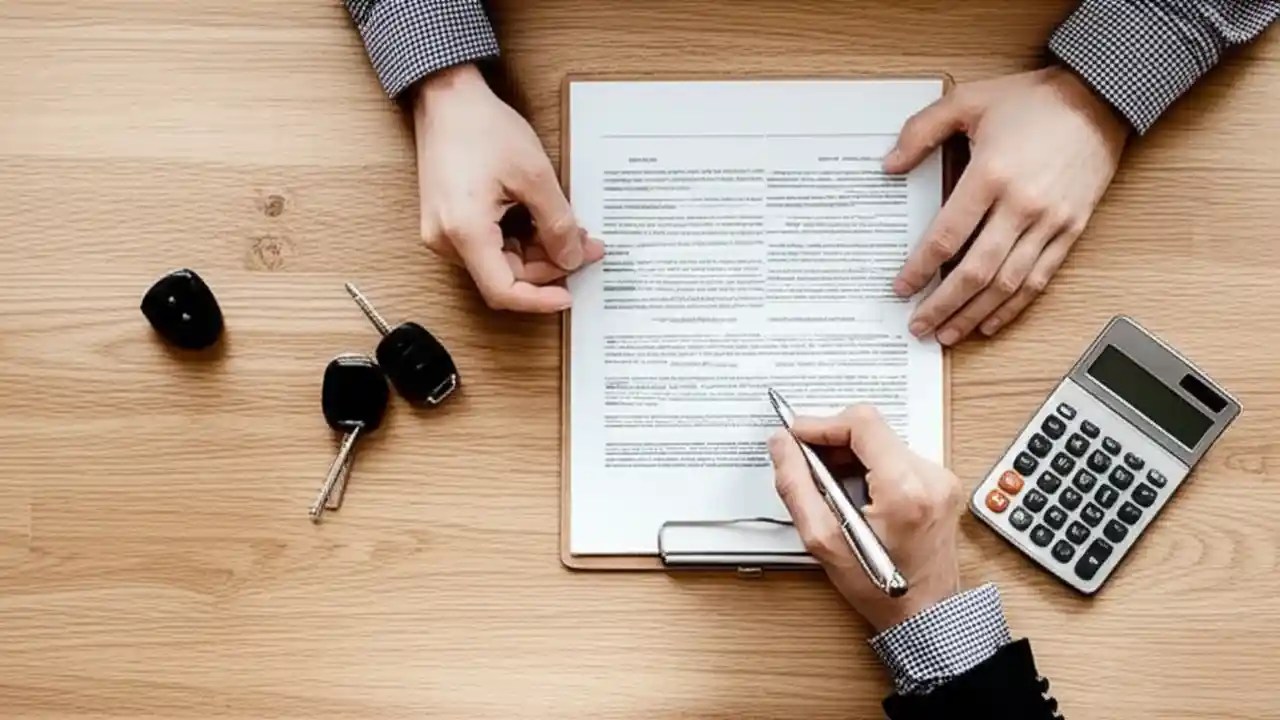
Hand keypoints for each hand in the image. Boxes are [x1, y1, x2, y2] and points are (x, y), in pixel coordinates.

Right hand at [413, 64, 603, 311]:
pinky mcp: (449, 221)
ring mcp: (444, 232)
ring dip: (536, 252)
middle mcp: (446, 240)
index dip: (539, 300)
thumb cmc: (480, 127)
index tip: (568, 296)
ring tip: (571, 230)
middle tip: (586, 247)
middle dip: (548, 266)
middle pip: (504, 276)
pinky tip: (542, 222)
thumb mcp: (534, 174)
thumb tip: (572, 257)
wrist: (446, 97)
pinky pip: (487, 244)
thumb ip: (557, 223)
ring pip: (498, 262)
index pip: (503, 291)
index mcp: (464, 231)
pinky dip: (517, 240)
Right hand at [767, 405, 962, 631]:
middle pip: (873, 429)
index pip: (862, 424)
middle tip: (808, 464)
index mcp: (905, 489)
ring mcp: (940, 480)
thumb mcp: (823, 540)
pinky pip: (898, 456)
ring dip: (852, 453)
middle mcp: (930, 477)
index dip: (822, 424)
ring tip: (832, 485)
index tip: (797, 435)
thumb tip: (782, 446)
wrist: (925, 614)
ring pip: (884, 440)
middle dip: (834, 440)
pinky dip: (871, 465)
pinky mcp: (941, 485)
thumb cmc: (880, 589)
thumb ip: (797, 485)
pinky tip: (855, 491)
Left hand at [886, 67, 1129, 343]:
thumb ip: (922, 131)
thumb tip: (889, 165)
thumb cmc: (1033, 100)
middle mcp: (1021, 205)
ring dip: (974, 314)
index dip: (919, 268)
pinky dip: (1013, 307)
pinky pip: (1039, 278)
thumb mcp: (968, 100)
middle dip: (942, 304)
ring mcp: (1049, 221)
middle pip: (975, 271)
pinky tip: (990, 322)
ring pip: (1007, 283)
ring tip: (947, 333)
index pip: (946, 237)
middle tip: (918, 325)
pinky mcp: (1071, 229)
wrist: (1100, 98)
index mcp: (991, 175)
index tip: (900, 288)